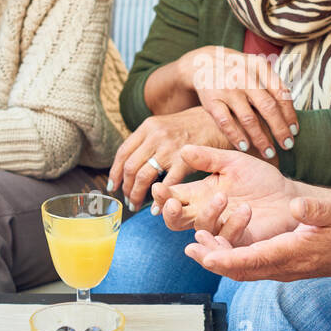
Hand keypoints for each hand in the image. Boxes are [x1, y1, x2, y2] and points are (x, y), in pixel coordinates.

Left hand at [106, 108, 233, 210]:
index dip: (115, 172)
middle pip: (131, 167)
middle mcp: (155, 136)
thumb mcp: (164, 125)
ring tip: (136, 205)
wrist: (218, 121)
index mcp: (148, 127)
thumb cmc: (191, 127)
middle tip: (127, 200)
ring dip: (137, 195)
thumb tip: (129, 162)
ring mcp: (170, 148)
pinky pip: (168, 183)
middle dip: (126, 188)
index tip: (112, 186)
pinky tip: (156, 209)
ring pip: (144, 176)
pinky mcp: (186, 160)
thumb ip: (147, 140)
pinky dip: (160, 200)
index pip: (123, 153)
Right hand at [149, 144, 300, 244]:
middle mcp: (206, 213)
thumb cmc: (260, 178)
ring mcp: (221, 229)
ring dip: (208, 213)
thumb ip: (208, 158)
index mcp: (200, 193)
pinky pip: (228, 239)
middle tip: (172, 204)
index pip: (172, 197)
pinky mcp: (240, 242)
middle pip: (176, 221)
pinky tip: (246, 210)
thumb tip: (182, 149)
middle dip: (170, 214)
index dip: (161, 196)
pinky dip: (233, 225)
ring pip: (201, 230)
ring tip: (223, 196)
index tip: (159, 187)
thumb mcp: (233, 162)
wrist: (288, 196)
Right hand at [177, 46, 298, 157]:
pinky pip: (226, 123)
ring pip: (248, 118)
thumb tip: (291, 115)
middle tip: (287, 146)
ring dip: (260, 138)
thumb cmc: (239, 71)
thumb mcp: (257, 69)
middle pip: (268, 107)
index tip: (295, 131)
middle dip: (280, 129)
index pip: (281, 93)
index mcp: (260, 67)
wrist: (204, 63)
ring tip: (269, 152)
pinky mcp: (212, 100)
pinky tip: (245, 147)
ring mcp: (227, 89)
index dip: (290, 114)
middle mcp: (244, 76)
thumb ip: (274, 86)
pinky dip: (236, 137)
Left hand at [185, 193, 330, 282]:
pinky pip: (252, 267)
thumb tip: (296, 204)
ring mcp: (283, 269)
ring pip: (244, 271)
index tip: (205, 255)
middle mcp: (284, 266)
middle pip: (241, 270)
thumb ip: (316, 209)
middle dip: (214, 261)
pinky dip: (232, 259)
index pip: (253, 260)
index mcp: (293, 252)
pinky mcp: (283, 265)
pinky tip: (220, 247)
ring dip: (220, 260)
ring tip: (197, 247)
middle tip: (191, 248)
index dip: (227, 258)